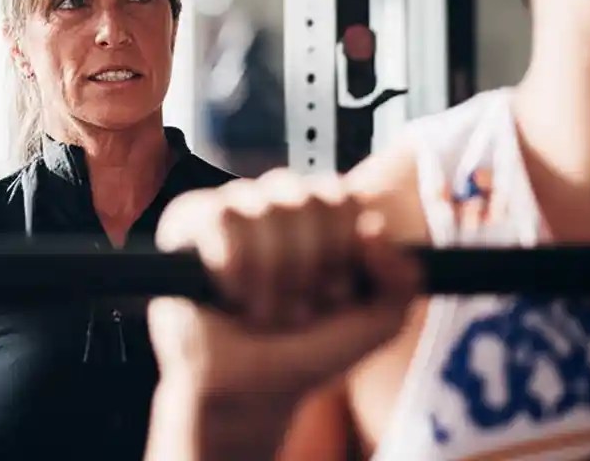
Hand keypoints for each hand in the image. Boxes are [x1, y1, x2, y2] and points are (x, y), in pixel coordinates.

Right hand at [144, 170, 420, 460]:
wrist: (249, 391)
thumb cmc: (306, 352)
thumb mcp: (377, 322)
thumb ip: (401, 279)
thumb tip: (374, 227)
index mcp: (319, 215)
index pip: (342, 197)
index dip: (342, 252)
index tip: (333, 295)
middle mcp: (276, 203)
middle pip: (309, 199)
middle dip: (310, 268)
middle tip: (297, 308)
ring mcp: (232, 208)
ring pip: (266, 209)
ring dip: (272, 277)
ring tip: (264, 310)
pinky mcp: (188, 221)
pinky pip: (222, 217)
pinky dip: (235, 269)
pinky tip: (232, 296)